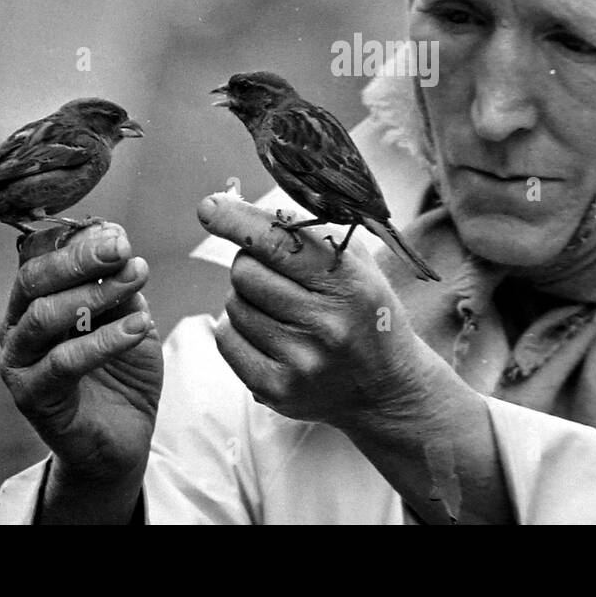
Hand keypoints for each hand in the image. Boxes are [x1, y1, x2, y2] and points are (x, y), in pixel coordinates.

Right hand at [0, 222, 162, 521]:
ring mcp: (19, 363)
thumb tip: (117, 240)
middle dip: (79, 257)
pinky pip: (64, 362)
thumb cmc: (122, 372)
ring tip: (138, 278)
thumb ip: (120, 284)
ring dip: (95, 292)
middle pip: (34, 280)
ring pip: (44, 316)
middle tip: (122, 247)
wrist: (122, 438)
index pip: (41, 257)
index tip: (118, 234)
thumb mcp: (129, 316)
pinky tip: (140, 325)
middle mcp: (17, 327)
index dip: (77, 240)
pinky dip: (105, 340)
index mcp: (34, 301)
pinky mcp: (32, 397)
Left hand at [197, 194, 429, 429]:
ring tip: (283, 309)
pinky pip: (226, 339)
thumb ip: (306, 231)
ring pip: (233, 304)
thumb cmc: (364, 309)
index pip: (277, 243)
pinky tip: (268, 332)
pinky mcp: (276, 390)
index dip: (237, 222)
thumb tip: (232, 209)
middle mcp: (326, 324)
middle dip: (253, 263)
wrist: (386, 386)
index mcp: (349, 283)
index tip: (209, 207)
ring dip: (248, 298)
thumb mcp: (355, 261)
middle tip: (278, 274)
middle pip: (245, 271)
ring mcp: (300, 361)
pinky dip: (237, 328)